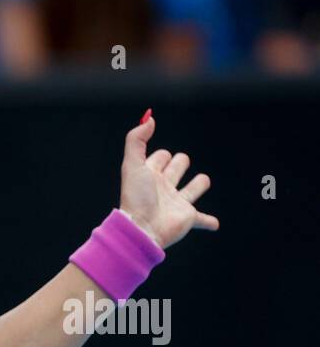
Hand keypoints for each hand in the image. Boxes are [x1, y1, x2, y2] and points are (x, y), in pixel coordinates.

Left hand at [119, 112, 219, 249]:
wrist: (142, 229)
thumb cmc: (136, 198)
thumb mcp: (132, 165)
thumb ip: (136, 140)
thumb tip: (149, 118)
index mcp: (151, 176)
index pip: (161, 157)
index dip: (161, 156)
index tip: (158, 160)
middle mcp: (164, 188)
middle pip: (178, 168)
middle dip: (179, 163)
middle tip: (178, 164)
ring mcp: (177, 203)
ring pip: (192, 190)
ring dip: (197, 186)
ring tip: (199, 184)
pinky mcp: (188, 218)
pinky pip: (202, 220)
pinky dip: (208, 222)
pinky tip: (214, 224)